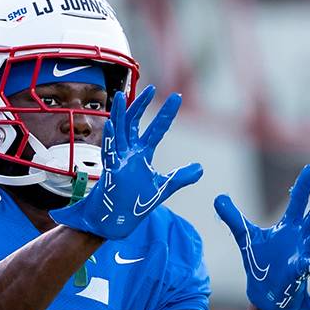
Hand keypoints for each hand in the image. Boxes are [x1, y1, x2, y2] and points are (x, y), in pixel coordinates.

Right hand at [50, 86, 202, 238]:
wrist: (118, 220)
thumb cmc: (136, 203)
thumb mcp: (164, 187)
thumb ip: (182, 177)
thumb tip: (200, 168)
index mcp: (142, 154)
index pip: (156, 130)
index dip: (166, 114)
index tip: (178, 98)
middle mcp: (129, 153)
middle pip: (134, 123)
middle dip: (142, 105)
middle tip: (153, 88)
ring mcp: (118, 160)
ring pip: (118, 131)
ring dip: (120, 114)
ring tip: (122, 96)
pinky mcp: (110, 172)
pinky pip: (109, 153)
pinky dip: (110, 138)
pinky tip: (112, 124)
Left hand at [214, 164, 309, 309]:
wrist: (264, 291)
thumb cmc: (262, 263)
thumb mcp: (245, 237)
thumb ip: (233, 217)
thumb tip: (217, 198)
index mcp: (289, 227)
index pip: (298, 202)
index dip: (303, 186)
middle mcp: (300, 238)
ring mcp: (303, 253)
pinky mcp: (300, 271)